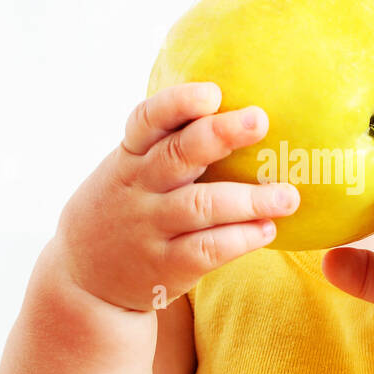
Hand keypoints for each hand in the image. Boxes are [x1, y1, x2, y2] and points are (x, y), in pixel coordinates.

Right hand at [54, 83, 299, 310]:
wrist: (85, 280)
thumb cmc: (123, 209)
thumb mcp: (128, 170)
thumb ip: (166, 144)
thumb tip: (233, 108)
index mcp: (129, 157)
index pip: (147, 120)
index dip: (178, 103)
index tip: (212, 92)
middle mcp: (138, 189)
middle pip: (178, 156)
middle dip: (220, 135)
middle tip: (259, 120)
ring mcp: (150, 228)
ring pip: (200, 207)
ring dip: (248, 200)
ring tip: (288, 196)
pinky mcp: (164, 265)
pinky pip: (206, 249)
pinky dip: (240, 238)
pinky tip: (268, 229)